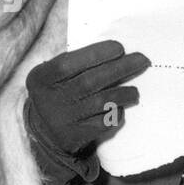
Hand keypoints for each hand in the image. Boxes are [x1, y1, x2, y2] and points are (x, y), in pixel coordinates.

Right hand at [25, 39, 149, 156]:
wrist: (44, 134)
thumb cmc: (59, 94)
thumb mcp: (55, 76)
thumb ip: (77, 64)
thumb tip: (118, 52)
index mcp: (41, 78)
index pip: (68, 63)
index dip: (96, 53)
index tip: (119, 48)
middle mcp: (49, 99)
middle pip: (90, 81)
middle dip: (120, 68)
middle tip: (142, 60)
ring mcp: (62, 120)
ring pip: (100, 103)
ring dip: (124, 93)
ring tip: (135, 91)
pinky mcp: (74, 137)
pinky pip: (103, 123)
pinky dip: (116, 114)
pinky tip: (120, 109)